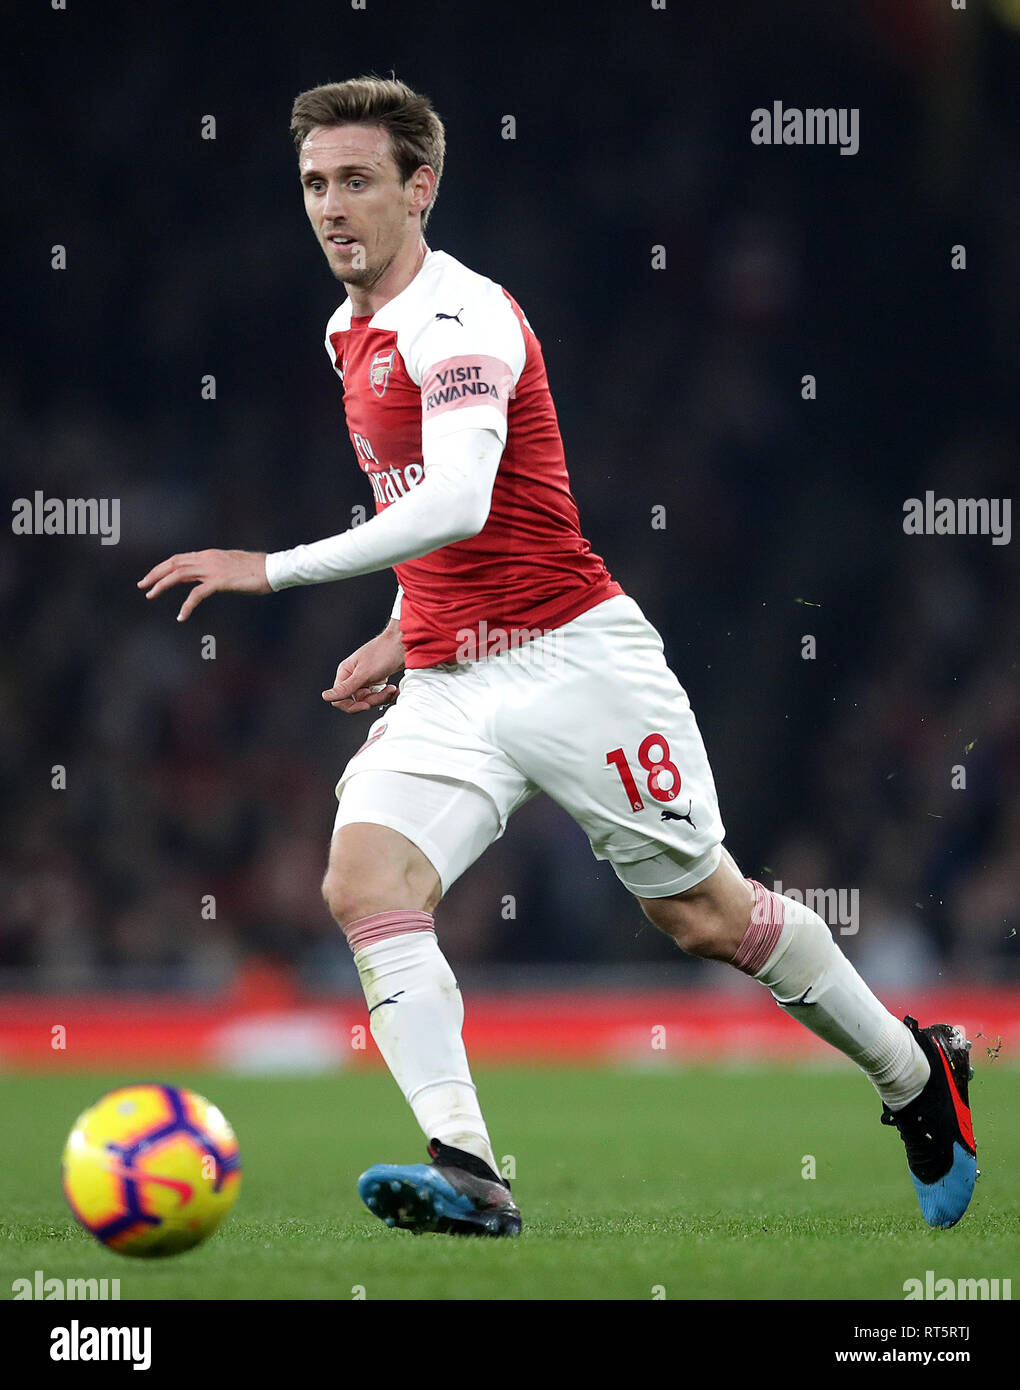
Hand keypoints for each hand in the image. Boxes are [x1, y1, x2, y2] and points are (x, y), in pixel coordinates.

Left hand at [137, 549, 270, 620]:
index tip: (151, 577)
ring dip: (161, 585)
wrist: (274, 569)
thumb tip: (210, 577)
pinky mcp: (220, 582)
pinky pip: (197, 594)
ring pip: (178, 575)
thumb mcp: (233, 566)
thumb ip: (218, 569)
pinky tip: (181, 616)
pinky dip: (186, 605)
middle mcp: (207, 559)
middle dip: (154, 574)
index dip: (162, 567)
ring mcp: (213, 569)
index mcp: (209, 555)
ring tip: (150, 595)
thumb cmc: (258, 570)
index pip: (179, 559)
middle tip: (142, 586)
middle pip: (173, 564)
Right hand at [323, 623, 405, 712]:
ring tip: (392, 688)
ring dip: (383, 697)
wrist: (404, 643)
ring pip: (370, 699)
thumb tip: (325, 696)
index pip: (340, 699)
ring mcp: (366, 679)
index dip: (352, 706)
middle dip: (374, 699)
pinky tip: (395, 689)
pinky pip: (379, 695)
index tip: (367, 704)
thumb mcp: (364, 673)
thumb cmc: (383, 653)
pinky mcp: (378, 681)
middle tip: (386, 691)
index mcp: (346, 673)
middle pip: (358, 701)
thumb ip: (346, 688)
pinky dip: (388, 695)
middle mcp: (354, 677)